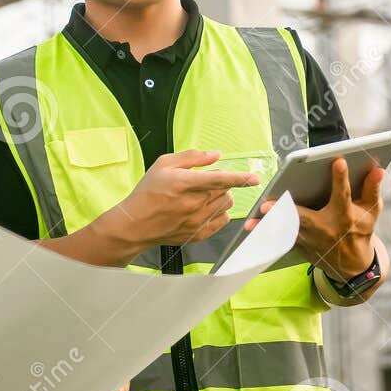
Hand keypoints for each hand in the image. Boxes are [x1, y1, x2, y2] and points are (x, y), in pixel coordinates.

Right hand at [100, 149, 259, 249]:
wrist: (136, 224)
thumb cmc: (148, 192)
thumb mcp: (164, 164)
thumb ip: (192, 157)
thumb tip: (215, 155)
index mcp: (184, 184)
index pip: (219, 179)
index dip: (239, 178)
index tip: (255, 178)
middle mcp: (193, 204)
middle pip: (225, 190)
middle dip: (220, 182)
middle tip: (201, 181)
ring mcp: (197, 221)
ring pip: (226, 204)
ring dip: (221, 195)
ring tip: (202, 194)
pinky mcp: (199, 234)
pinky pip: (222, 220)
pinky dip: (219, 211)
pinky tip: (204, 208)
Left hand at [247, 157, 382, 280]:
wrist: (353, 266)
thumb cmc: (361, 231)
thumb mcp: (371, 211)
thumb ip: (372, 189)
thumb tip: (378, 169)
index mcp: (345, 216)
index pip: (344, 194)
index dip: (342, 178)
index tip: (338, 161)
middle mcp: (327, 228)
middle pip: (304, 217)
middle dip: (285, 211)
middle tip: (267, 205)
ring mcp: (312, 240)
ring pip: (287, 231)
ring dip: (268, 227)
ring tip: (251, 224)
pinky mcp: (302, 247)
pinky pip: (282, 241)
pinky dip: (267, 237)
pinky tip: (252, 232)